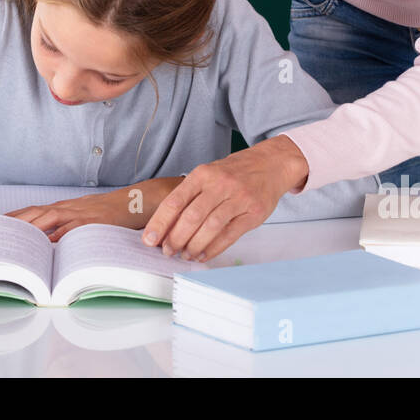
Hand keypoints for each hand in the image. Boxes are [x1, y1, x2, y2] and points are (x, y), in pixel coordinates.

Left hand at [7, 178, 182, 241]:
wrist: (134, 201)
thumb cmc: (108, 212)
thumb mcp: (83, 216)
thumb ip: (65, 226)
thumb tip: (48, 242)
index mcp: (63, 207)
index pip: (31, 211)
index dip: (12, 218)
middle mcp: (67, 208)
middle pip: (34, 213)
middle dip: (13, 223)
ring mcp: (79, 213)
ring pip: (48, 217)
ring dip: (30, 227)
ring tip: (13, 238)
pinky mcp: (93, 221)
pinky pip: (72, 227)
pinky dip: (58, 235)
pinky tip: (47, 242)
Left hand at [141, 135, 309, 261]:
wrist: (271, 164)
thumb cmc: (233, 173)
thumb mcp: (208, 175)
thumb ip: (189, 197)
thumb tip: (165, 227)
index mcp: (203, 174)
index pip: (175, 201)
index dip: (160, 223)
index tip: (149, 240)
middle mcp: (220, 184)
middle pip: (191, 217)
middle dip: (175, 239)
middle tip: (168, 251)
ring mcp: (239, 198)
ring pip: (210, 228)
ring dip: (193, 246)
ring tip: (185, 255)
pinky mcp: (254, 213)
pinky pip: (229, 235)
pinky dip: (213, 249)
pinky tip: (203, 255)